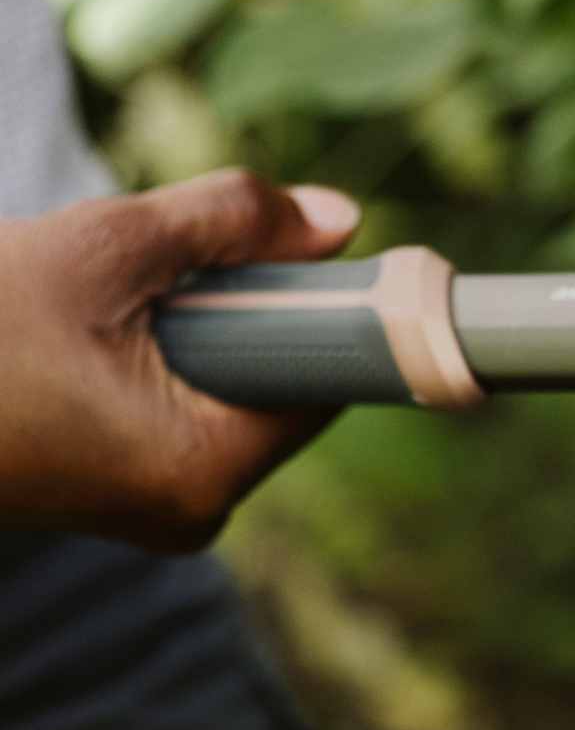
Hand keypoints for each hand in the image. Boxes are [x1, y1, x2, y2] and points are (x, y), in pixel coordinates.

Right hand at [0, 173, 362, 552]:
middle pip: (276, 383)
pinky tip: (83, 330)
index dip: (327, 307)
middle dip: (237, 309)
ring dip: (188, 326)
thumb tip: (337, 218)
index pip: (326, 380)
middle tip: (155, 270)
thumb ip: (233, 223)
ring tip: (99, 301)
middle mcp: (191, 511)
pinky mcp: (111, 492)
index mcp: (204, 470)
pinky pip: (174, 406)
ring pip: (223, 388)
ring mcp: (149, 510)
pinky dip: (153, 354)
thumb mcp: (105, 247)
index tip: (303, 251)